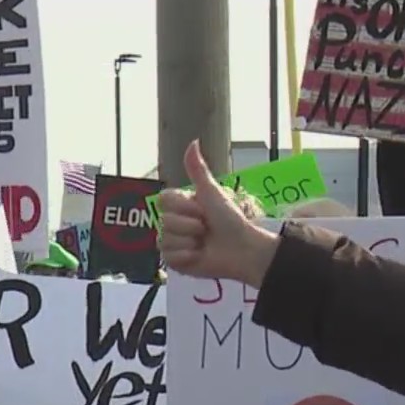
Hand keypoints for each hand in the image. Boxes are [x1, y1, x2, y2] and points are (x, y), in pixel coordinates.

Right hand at [157, 140, 279, 287]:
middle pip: (164, 221)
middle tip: (206, 228)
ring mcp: (174, 243)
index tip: (200, 209)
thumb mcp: (211, 191)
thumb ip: (198, 169)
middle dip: (190, 225)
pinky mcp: (176, 262)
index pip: (163, 201)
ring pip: (165, 240)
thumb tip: (193, 142)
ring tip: (204, 243)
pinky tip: (199, 255)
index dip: (182, 206)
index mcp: (181, 206)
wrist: (241, 248)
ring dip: (189, 241)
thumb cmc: (229, 219)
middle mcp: (175, 224)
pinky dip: (187, 256)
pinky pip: (169, 257)